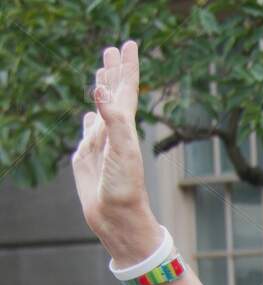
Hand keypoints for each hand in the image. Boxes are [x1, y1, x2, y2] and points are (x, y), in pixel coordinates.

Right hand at [70, 41, 161, 264]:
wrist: (117, 218)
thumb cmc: (124, 187)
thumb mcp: (122, 150)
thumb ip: (113, 119)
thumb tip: (100, 89)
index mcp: (125, 127)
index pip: (127, 89)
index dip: (128, 67)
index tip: (129, 44)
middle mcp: (115, 131)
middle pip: (114, 94)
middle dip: (113, 71)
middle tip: (112, 49)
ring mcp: (101, 143)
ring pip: (101, 109)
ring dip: (101, 90)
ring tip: (102, 72)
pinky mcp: (88, 157)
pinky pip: (89, 131)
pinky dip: (89, 119)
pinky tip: (89, 113)